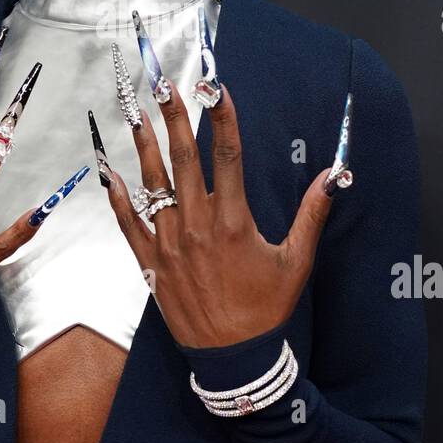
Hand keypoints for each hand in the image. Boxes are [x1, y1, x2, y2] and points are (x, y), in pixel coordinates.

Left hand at [102, 80, 348, 349]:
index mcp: (233, 221)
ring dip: (143, 144)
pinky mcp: (150, 262)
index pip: (227, 155)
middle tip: (164, 83)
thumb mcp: (296, 261)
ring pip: (152, 183)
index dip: (222, 117)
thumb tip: (334, 175)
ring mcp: (169, 243)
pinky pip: (128, 223)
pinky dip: (117, 196)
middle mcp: (197, 225)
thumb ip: (312, 214)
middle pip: (183, 159)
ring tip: (134, 110)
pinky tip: (108, 170)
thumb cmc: (265, 309)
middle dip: (174, 117)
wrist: (232, 359)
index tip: (216, 86)